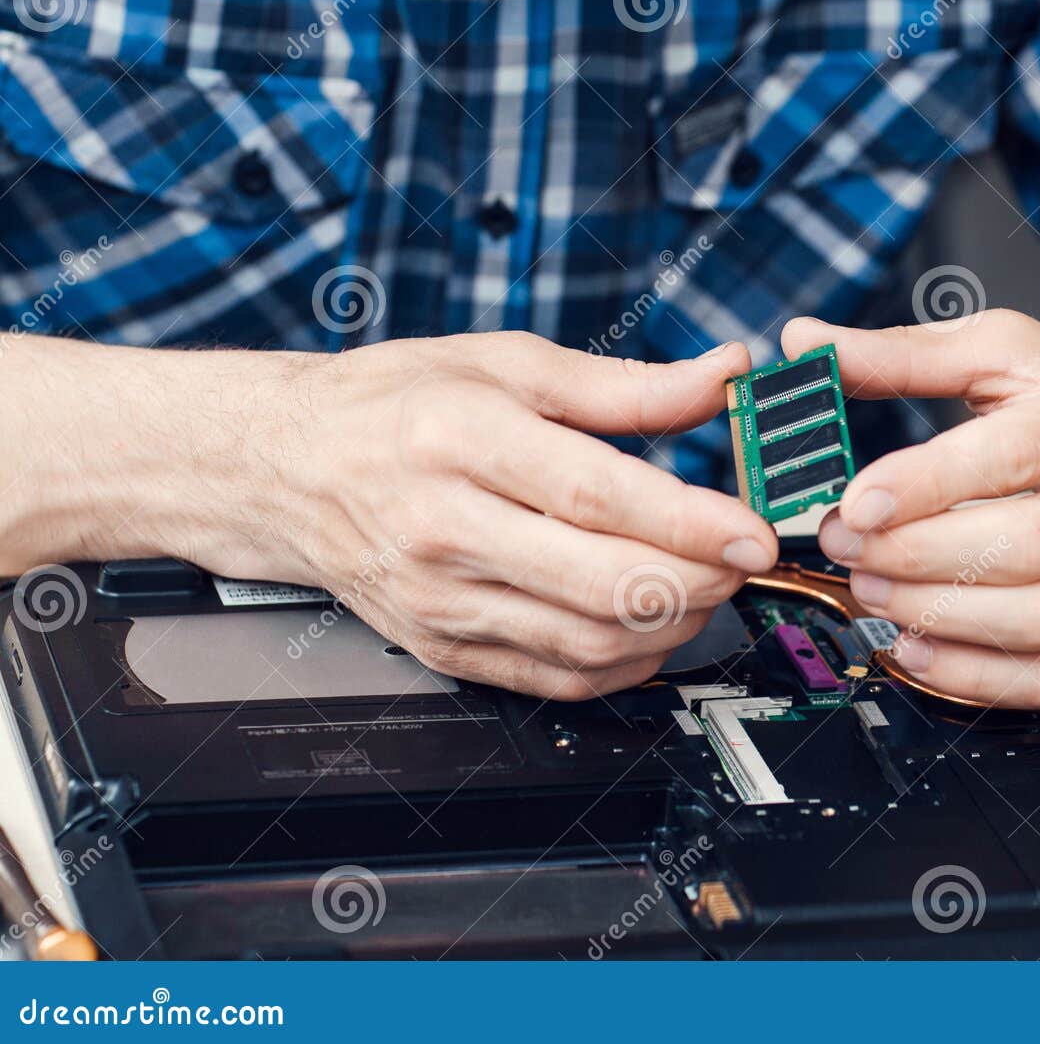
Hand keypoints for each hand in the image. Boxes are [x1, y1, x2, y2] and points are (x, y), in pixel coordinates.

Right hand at [239, 334, 777, 698]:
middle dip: (699, 581)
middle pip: (600, 584)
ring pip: (589, 642)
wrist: (282, 469)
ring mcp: (442, 600)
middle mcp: (446, 527)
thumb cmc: (395, 404)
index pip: (594, 495)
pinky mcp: (442, 649)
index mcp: (461, 438)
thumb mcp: (508, 364)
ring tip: (705, 584)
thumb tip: (723, 374)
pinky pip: (556, 679)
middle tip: (741, 558)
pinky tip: (651, 624)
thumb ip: (626, 386)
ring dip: (673, 624)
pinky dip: (624, 662)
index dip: (687, 522)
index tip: (752, 532)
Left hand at [787, 311, 1039, 709]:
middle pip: (1027, 545)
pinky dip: (974, 676)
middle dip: (917, 556)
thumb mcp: (1011, 354)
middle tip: (847, 547)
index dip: (928, 484)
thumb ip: (907, 352)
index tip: (857, 502)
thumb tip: (807, 342)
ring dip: (936, 616)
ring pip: (1039, 620)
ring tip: (871, 591)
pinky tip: (916, 649)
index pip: (1020, 453)